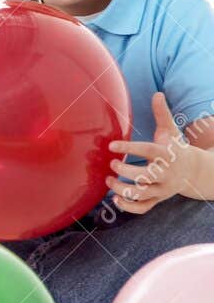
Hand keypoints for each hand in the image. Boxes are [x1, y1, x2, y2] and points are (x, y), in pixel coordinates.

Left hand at [108, 93, 202, 212]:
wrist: (193, 171)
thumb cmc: (175, 148)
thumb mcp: (171, 131)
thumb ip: (162, 114)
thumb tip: (157, 94)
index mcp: (167, 155)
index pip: (148, 151)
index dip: (129, 148)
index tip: (111, 145)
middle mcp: (166, 174)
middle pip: (145, 177)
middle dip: (126, 171)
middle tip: (111, 164)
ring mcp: (162, 189)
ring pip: (142, 194)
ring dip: (122, 189)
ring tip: (108, 180)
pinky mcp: (158, 200)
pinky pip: (143, 208)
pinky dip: (128, 207)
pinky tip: (114, 199)